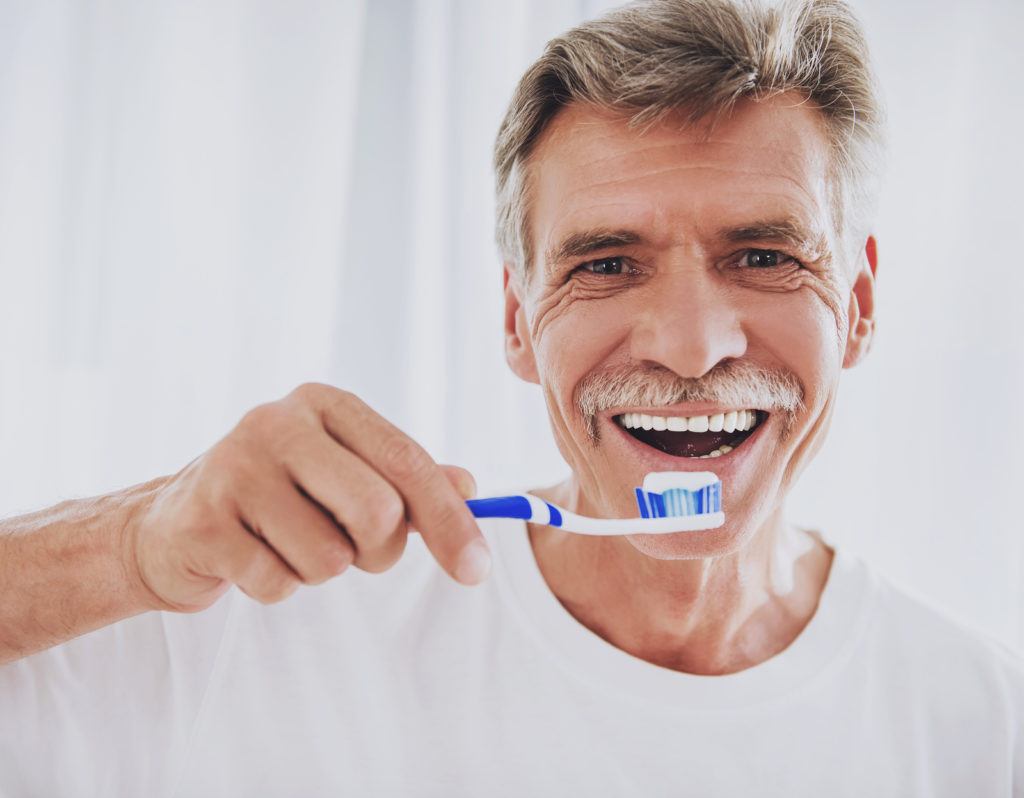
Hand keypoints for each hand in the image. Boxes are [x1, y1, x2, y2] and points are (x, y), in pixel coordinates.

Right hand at [125, 383, 489, 612]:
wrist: (172, 524)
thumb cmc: (280, 498)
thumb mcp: (346, 474)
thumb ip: (408, 479)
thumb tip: (472, 488)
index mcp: (324, 404)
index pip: (408, 461)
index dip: (451, 521)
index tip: (477, 570)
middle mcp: (277, 421)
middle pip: (378, 512)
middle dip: (378, 551)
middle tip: (352, 549)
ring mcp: (233, 467)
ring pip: (330, 558)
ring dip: (321, 570)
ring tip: (286, 544)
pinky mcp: (201, 519)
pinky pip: (279, 583)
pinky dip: (276, 586)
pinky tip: (249, 557)